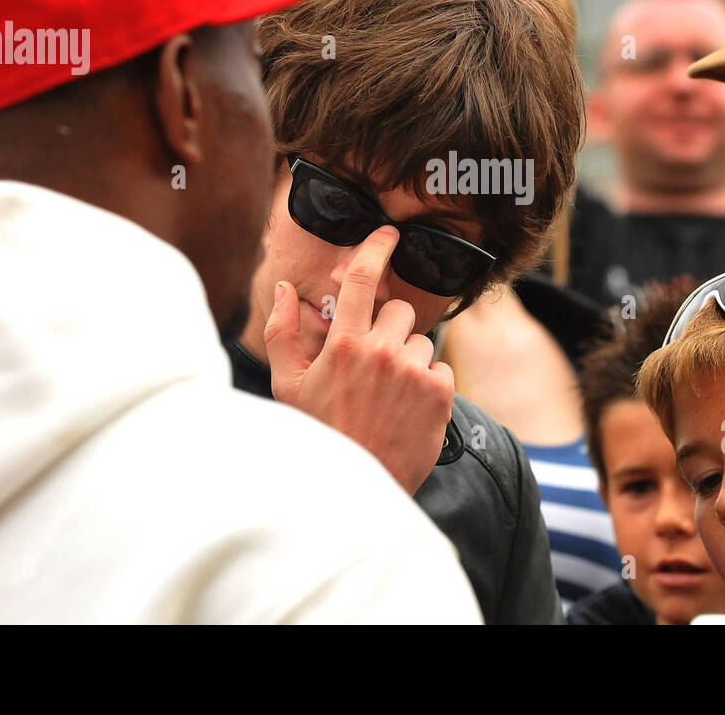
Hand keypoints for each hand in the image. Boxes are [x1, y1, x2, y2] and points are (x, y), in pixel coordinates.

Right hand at [265, 225, 455, 494]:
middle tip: (373, 365)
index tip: (388, 235)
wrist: (355, 489)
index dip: (377, 248)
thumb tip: (284, 290)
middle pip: (398, 310)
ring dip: (408, 360)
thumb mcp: (288, 386)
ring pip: (421, 341)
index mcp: (344, 344)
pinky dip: (429, 384)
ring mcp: (414, 372)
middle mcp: (382, 352)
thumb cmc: (319, 436)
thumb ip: (283, 333)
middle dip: (388, 328)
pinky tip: (407, 409)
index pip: (362, 279)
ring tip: (387, 396)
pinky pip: (440, 369)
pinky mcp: (441, 393)